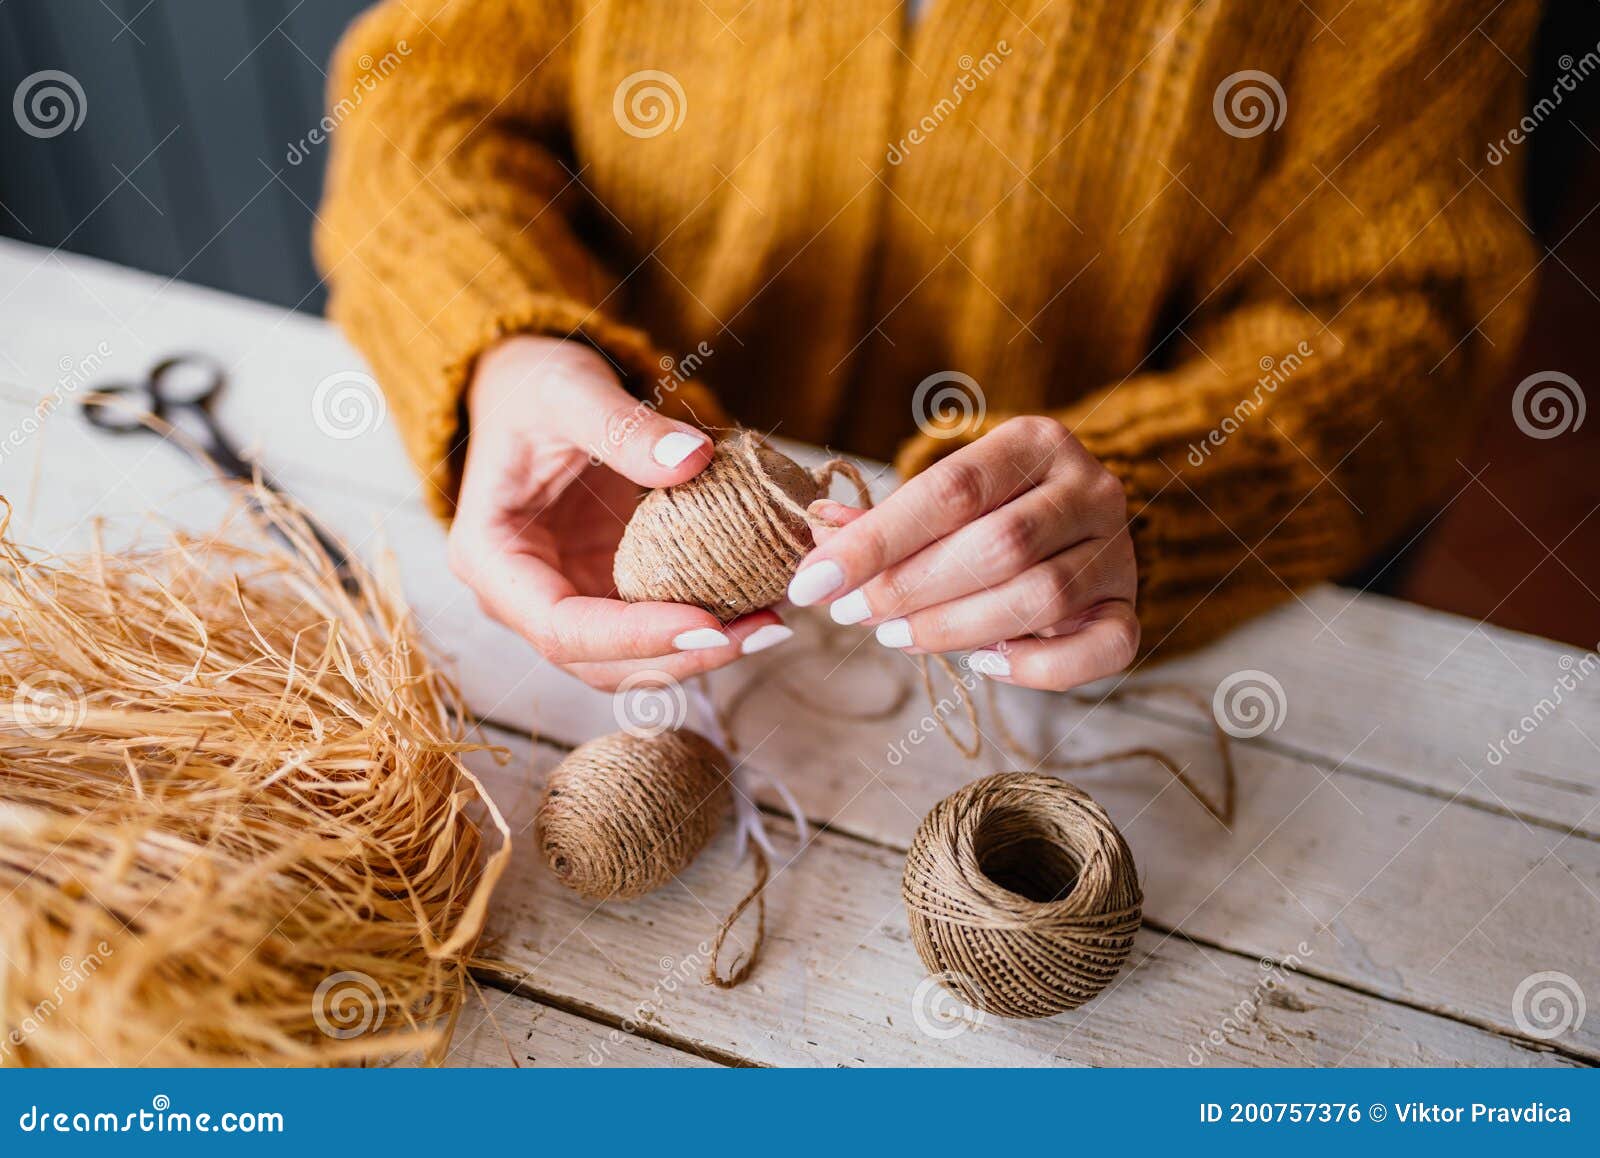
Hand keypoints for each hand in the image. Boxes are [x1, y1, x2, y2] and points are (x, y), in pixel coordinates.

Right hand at [449, 336, 789, 689]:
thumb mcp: (569, 392)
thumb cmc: (534, 387)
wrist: (532, 391)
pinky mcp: (606, 592)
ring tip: (770, 625)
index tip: (708, 623)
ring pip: (632, 660)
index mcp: (493, 560)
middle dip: (682, 658)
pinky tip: (758, 602)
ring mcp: (568, 601)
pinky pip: (654, 626)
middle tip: (762, 630)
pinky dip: (705, 625)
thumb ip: (623, 427)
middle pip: (600, 663)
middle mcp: (524, 598)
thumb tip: (695, 459)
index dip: (635, 638)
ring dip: (701, 654)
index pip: (561, 630)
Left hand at [787, 416, 1137, 690]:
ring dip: (955, 627)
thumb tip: (821, 530)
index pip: (952, 489)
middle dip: (911, 588)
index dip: (877, 540)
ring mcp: (1118, 552)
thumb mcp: (940, 498)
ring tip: (897, 636)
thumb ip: (883, 519)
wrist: (1073, 526)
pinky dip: (1035, 667)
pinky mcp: (1129, 610)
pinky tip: (981, 663)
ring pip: (1042, 598)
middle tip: (853, 615)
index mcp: (1036, 443)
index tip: (815, 581)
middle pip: (1000, 545)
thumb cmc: (990, 509)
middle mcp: (1090, 489)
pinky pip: (1101, 649)